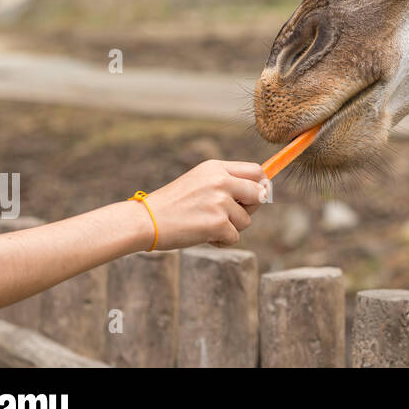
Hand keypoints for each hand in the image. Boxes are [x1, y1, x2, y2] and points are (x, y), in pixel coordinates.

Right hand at [139, 160, 266, 249]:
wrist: (145, 221)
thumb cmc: (172, 204)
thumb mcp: (199, 182)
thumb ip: (227, 183)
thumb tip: (263, 192)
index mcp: (216, 168)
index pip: (256, 171)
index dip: (260, 185)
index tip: (257, 196)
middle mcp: (221, 181)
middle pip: (259, 194)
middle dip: (250, 208)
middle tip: (230, 215)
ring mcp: (220, 202)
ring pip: (246, 220)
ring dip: (230, 228)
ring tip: (206, 225)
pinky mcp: (218, 223)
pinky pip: (234, 237)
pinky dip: (221, 241)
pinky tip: (203, 236)